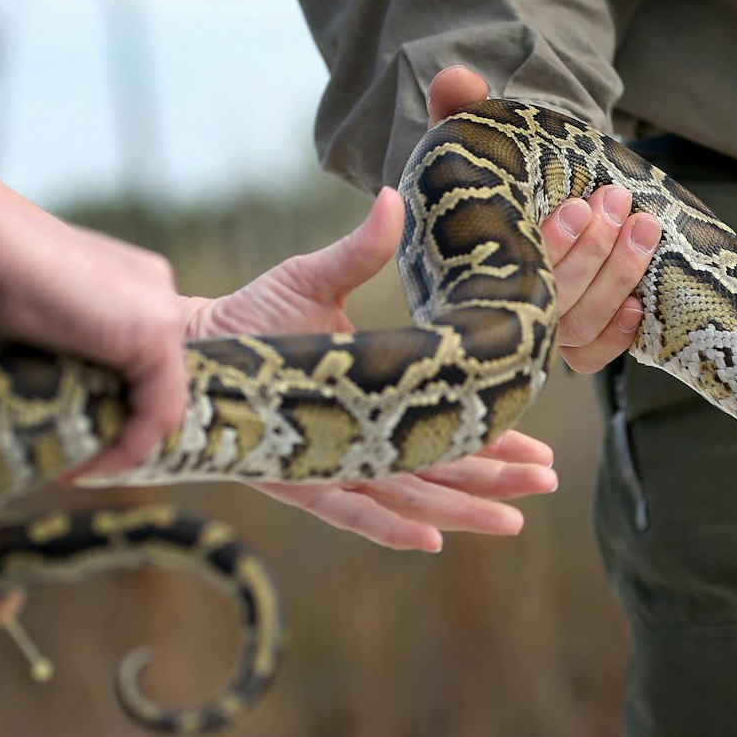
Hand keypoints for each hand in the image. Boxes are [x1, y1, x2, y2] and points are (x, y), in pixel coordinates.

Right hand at [0, 212, 191, 482]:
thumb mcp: (25, 344)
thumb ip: (52, 376)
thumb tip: (44, 433)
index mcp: (128, 289)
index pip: (142, 363)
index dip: (115, 412)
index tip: (76, 450)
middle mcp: (155, 293)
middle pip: (157, 382)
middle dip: (123, 432)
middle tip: (81, 469)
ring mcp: (162, 309)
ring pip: (163, 399)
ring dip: (125, 447)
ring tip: (80, 474)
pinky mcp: (157, 330)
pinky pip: (162, 408)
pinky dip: (129, 447)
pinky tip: (86, 467)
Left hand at [180, 186, 556, 549]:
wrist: (189, 346)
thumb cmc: (251, 315)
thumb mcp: (315, 278)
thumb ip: (360, 249)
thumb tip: (394, 196)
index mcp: (376, 399)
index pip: (448, 421)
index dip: (497, 434)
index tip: (542, 444)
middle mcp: (361, 438)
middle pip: (442, 465)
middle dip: (498, 476)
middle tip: (548, 483)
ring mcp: (332, 460)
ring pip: (410, 492)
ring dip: (463, 508)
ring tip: (512, 520)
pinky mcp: (294, 476)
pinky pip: (347, 509)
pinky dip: (388, 525)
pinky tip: (431, 541)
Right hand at [428, 67, 660, 374]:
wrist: (516, 190)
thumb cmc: (491, 169)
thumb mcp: (474, 135)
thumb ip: (459, 107)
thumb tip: (458, 78)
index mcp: (465, 255)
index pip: (509, 269)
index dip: (552, 244)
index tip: (581, 205)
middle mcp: (495, 298)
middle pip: (550, 301)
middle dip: (592, 254)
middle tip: (618, 203)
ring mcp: (531, 323)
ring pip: (576, 326)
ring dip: (616, 277)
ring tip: (644, 226)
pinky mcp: (564, 338)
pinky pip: (587, 356)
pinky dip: (616, 335)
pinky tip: (640, 304)